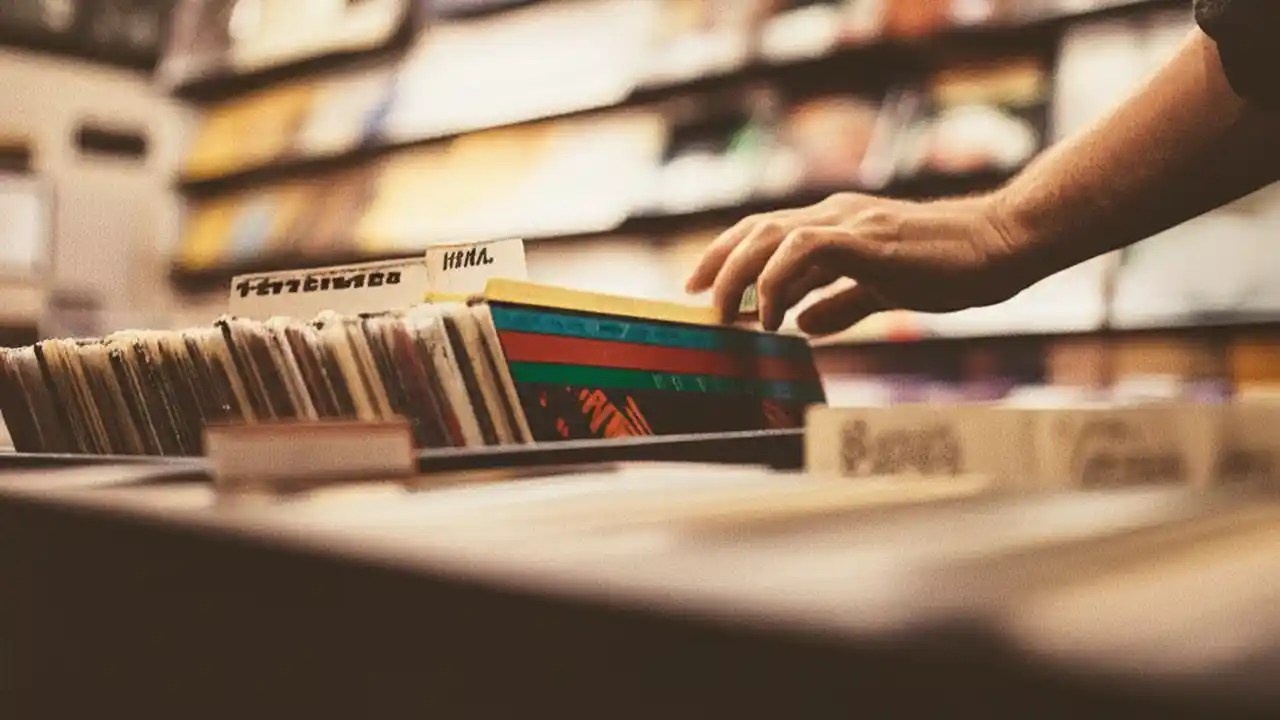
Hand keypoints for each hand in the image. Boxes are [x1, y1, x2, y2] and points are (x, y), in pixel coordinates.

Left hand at [684, 192, 1032, 333]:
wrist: (999, 245)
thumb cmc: (950, 266)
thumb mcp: (883, 289)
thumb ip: (843, 303)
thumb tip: (804, 324)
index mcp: (836, 226)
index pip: (766, 233)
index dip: (727, 257)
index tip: (700, 289)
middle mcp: (834, 215)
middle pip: (755, 228)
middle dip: (717, 264)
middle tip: (696, 302)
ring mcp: (849, 221)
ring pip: (770, 234)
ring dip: (738, 274)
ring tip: (727, 313)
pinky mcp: (867, 236)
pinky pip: (805, 248)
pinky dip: (778, 280)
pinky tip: (776, 315)